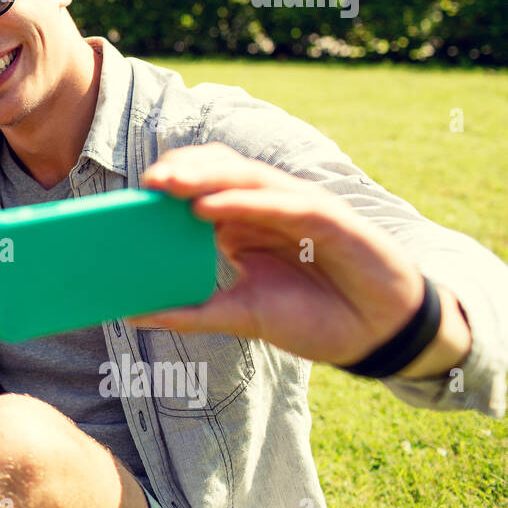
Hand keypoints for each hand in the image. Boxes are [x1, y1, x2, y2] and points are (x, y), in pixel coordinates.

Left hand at [126, 143, 427, 365]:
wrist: (378, 335)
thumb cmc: (314, 317)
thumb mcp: (243, 315)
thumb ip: (192, 312)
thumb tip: (134, 314)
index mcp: (243, 221)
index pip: (201, 186)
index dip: (168, 183)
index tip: (130, 194)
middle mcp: (267, 206)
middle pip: (218, 173)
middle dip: (180, 173)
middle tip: (146, 182)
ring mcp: (298, 207)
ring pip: (246, 179)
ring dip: (205, 178)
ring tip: (167, 184)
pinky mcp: (329, 219)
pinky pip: (282, 203)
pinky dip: (245, 202)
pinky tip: (211, 210)